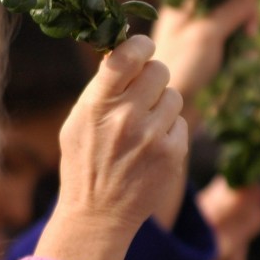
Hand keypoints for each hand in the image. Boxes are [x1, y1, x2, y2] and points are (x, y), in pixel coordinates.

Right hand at [35, 35, 188, 259]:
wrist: (98, 215)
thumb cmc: (85, 162)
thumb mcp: (78, 121)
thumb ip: (101, 87)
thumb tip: (123, 50)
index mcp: (97, 105)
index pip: (126, 56)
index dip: (139, 44)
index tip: (143, 46)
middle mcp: (126, 118)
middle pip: (159, 70)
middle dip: (153, 76)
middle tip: (144, 91)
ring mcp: (152, 137)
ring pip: (174, 96)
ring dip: (163, 105)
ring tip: (145, 125)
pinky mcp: (173, 154)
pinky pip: (181, 123)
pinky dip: (170, 131)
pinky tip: (152, 147)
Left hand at [152, 0, 259, 109]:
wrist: (172, 108)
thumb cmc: (182, 67)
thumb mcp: (207, 33)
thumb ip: (231, 9)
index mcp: (182, 1)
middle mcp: (190, 13)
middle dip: (245, 4)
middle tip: (253, 24)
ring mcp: (200, 32)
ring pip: (232, 16)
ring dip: (245, 24)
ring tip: (250, 38)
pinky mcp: (209, 50)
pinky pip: (231, 37)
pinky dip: (241, 42)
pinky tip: (248, 53)